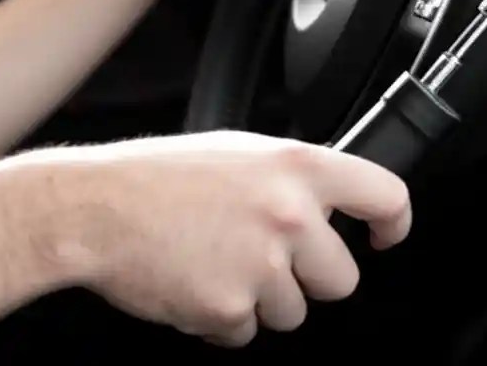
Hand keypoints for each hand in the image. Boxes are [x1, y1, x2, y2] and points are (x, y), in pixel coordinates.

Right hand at [40, 132, 409, 346]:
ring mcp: (262, 265)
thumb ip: (292, 179)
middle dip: (308, 279)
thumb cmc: (160, 177)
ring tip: (217, 263)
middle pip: (342, 279)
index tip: (384, 237)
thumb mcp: (242, 152)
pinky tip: (194, 283)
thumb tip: (326, 206)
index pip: (386, 195)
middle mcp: (291, 215)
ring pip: (294, 311)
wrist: (93, 209)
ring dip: (262, 300)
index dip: (393, 223)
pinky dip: (222, 319)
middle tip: (264, 259)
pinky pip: (246, 332)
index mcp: (300, 167)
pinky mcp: (230, 307)